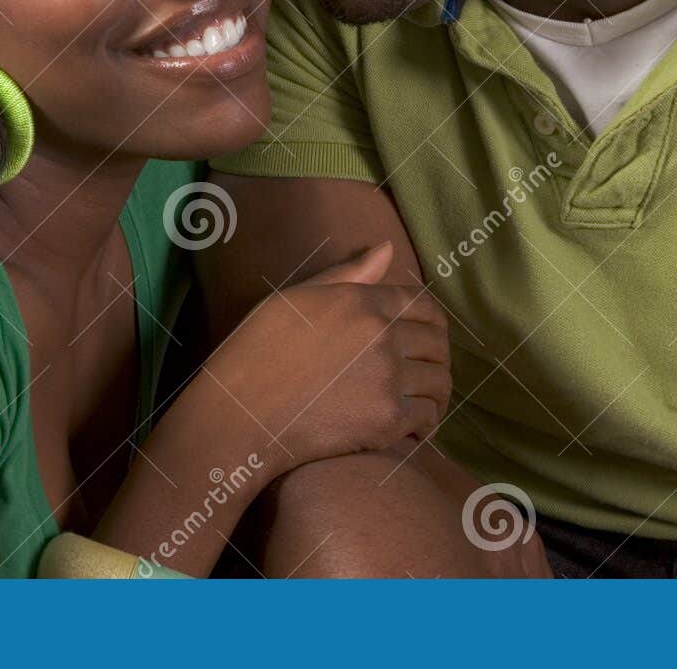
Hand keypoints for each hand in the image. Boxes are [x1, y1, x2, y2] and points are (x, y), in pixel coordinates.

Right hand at [200, 242, 449, 468]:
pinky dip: (427, 422)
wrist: (238, 416)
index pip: (421, 303)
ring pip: (438, 379)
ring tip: (427, 401)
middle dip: (437, 356)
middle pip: (436, 341)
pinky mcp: (386, 419)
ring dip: (437, 391)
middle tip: (428, 372)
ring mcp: (387, 377)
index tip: (427, 337)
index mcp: (360, 301)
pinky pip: (427, 415)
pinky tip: (417, 428)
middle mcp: (381, 334)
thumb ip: (346, 275)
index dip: (431, 320)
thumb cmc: (255, 353)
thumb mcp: (294, 299)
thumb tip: (387, 248)